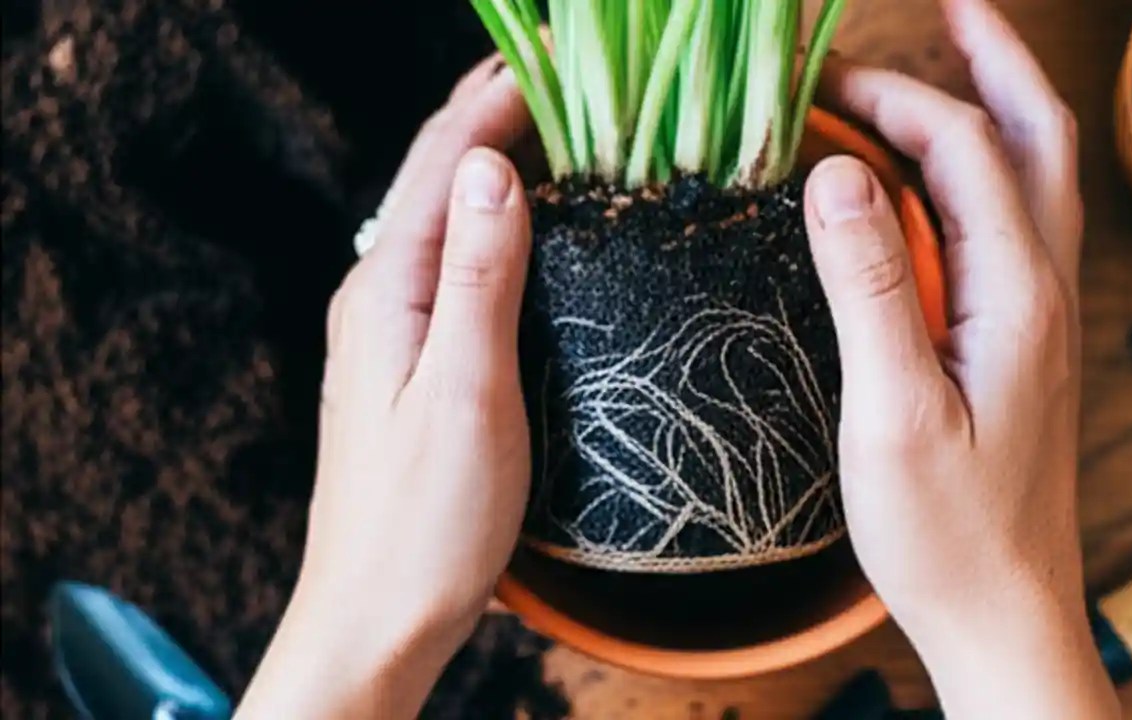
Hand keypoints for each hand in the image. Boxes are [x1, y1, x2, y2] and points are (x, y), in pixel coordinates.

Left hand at [236, 56, 534, 719]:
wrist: (375, 615)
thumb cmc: (424, 520)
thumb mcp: (465, 392)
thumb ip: (479, 277)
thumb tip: (494, 168)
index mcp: (387, 291)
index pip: (442, 164)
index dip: (495, 99)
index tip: (551, 54)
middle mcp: (378, 297)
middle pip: (437, 180)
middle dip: (493, 115)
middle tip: (563, 74)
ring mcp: (390, 332)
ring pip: (446, 220)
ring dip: (494, 165)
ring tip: (553, 128)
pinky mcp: (410, 364)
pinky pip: (453, 265)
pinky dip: (495, 225)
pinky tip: (527, 230)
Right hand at [804, 0, 1116, 717]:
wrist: (1004, 613)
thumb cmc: (947, 532)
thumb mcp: (894, 414)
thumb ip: (873, 288)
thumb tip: (837, 174)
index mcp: (1017, 294)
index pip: (964, 150)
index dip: (895, 96)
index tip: (814, 83)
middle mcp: (1045, 289)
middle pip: (1034, 138)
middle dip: (993, 60)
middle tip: (952, 4)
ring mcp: (1041, 314)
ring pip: (1035, 178)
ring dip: (996, 106)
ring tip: (953, 57)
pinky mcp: (1022, 342)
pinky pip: (1012, 228)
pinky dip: (979, 172)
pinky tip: (937, 179)